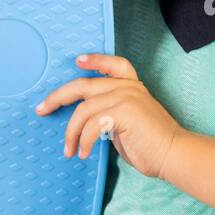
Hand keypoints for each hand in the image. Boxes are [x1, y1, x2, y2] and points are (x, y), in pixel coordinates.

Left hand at [36, 53, 184, 179]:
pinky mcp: (124, 112)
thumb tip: (87, 121)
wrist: (173, 154)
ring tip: (71, 150)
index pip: (114, 64)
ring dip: (71, 132)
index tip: (77, 61)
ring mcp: (126, 97)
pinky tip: (85, 153)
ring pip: (83, 109)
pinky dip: (84, 141)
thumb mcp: (128, 122)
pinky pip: (92, 124)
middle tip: (42, 110)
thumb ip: (110, 114)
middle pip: (83, 85)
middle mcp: (128, 87)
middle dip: (58, 97)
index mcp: (132, 86)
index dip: (95, 60)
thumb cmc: (151, 145)